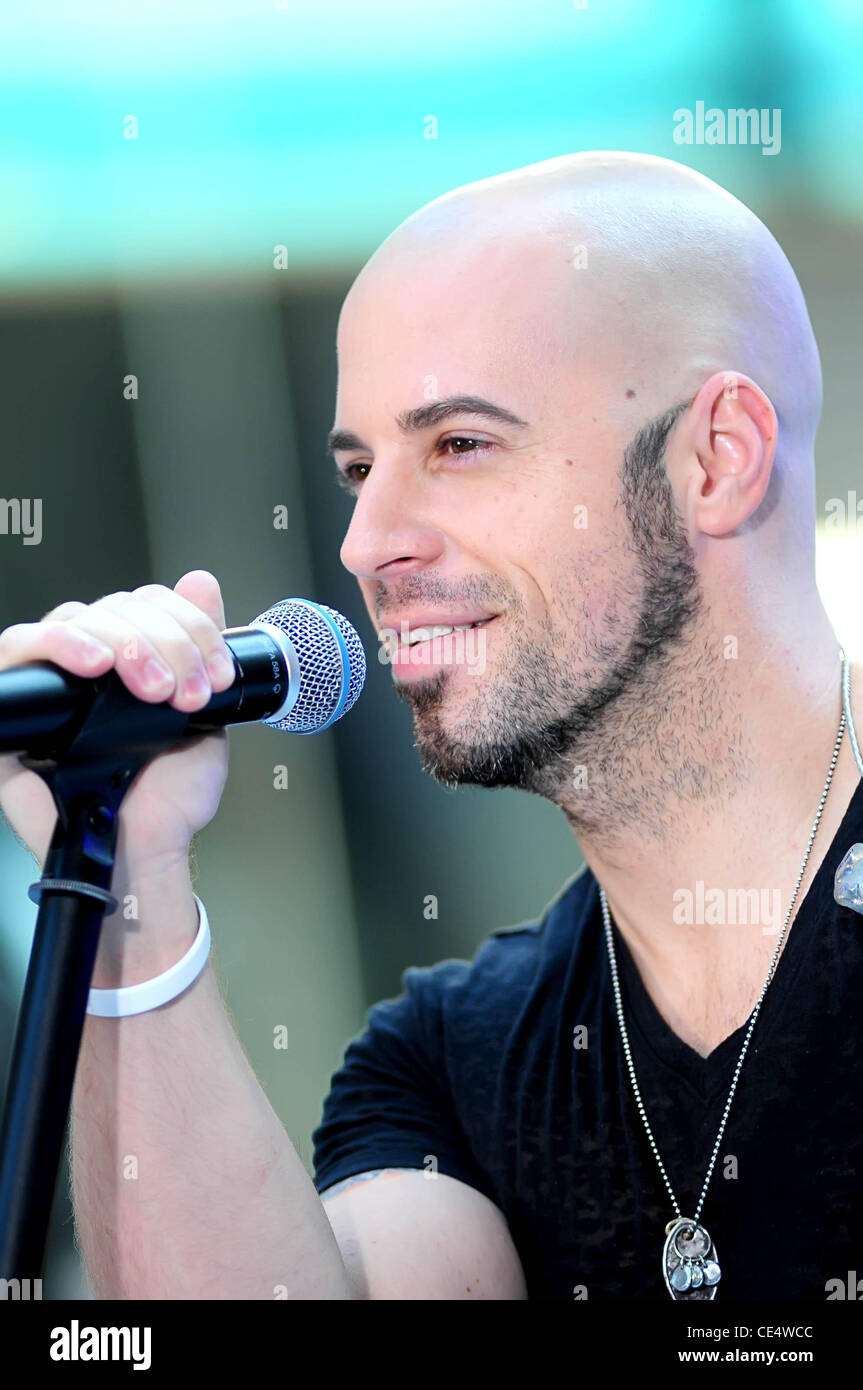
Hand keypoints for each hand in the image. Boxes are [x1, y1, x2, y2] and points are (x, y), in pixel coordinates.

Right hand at [0, 570, 232, 886]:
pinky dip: (57, 645)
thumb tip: (200, 581)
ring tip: (151, 687)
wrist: (147, 853)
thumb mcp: (205, 714)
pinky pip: (17, 651)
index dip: (188, 626)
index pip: (148, 605)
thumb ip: (201, 648)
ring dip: (121, 642)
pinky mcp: (14, 711)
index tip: (215, 673)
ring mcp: (52, 685)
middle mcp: (89, 669)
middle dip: (164, 642)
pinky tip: (93, 663)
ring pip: (72, 620)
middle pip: (114, 608)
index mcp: (133, 662)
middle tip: (183, 692)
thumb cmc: (168, 800)